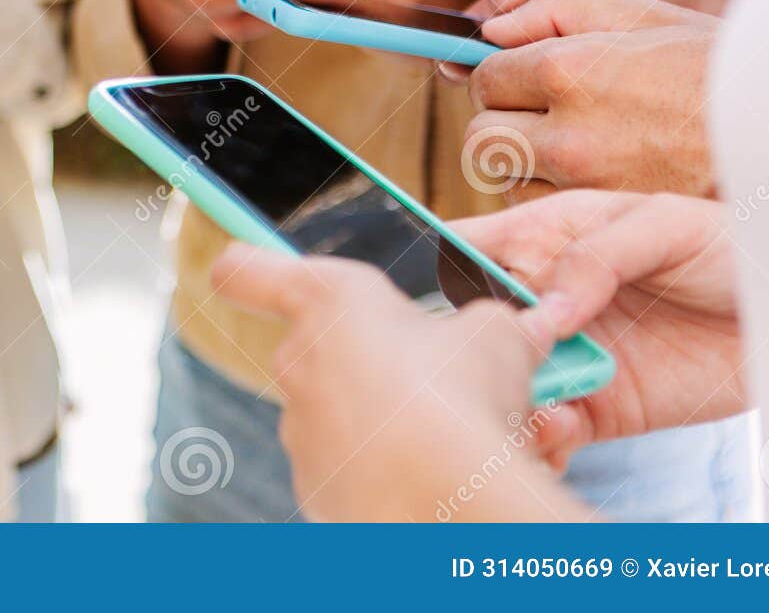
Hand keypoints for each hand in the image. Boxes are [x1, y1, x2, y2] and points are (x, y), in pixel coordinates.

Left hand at [210, 245, 583, 521]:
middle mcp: (298, 361)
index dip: (250, 267)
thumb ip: (492, 327)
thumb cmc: (463, 395)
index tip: (254, 272)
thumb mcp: (497, 336)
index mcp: (326, 300)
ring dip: (394, 421)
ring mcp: (300, 430)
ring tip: (461, 437)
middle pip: (322, 350)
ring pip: (346, 416)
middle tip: (444, 381)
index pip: (243, 269)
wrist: (446, 500)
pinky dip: (390, 472)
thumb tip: (525, 330)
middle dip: (381, 363)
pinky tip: (440, 477)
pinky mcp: (315, 487)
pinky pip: (352, 469)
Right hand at [455, 190, 743, 468]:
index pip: (467, 245)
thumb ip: (598, 255)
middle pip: (477, 326)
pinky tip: (553, 434)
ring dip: (503, 401)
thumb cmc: (731, 246)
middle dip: (467, 351)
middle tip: (480, 367)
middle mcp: (547, 300)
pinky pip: (552, 429)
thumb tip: (547, 304)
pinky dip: (541, 440)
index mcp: (548, 237)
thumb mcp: (665, 224)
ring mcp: (570, 355)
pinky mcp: (600, 407)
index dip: (439, 265)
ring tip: (520, 409)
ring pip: (508, 384)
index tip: (441, 294)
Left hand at [464, 0, 718, 197]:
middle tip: (536, 115)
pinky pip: (544, 213)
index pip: (484, 79)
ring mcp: (585, 185)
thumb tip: (491, 28)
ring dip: (523, 165)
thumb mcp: (641, 16)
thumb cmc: (711, 66)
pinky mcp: (604, 222)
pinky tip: (588, 176)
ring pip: (506, 181)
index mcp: (569, 71)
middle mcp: (568, 133)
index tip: (524, 79)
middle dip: (501, 123)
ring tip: (569, 146)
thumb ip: (556, 10)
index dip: (501, 77)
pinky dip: (551, 197)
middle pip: (481, 137)